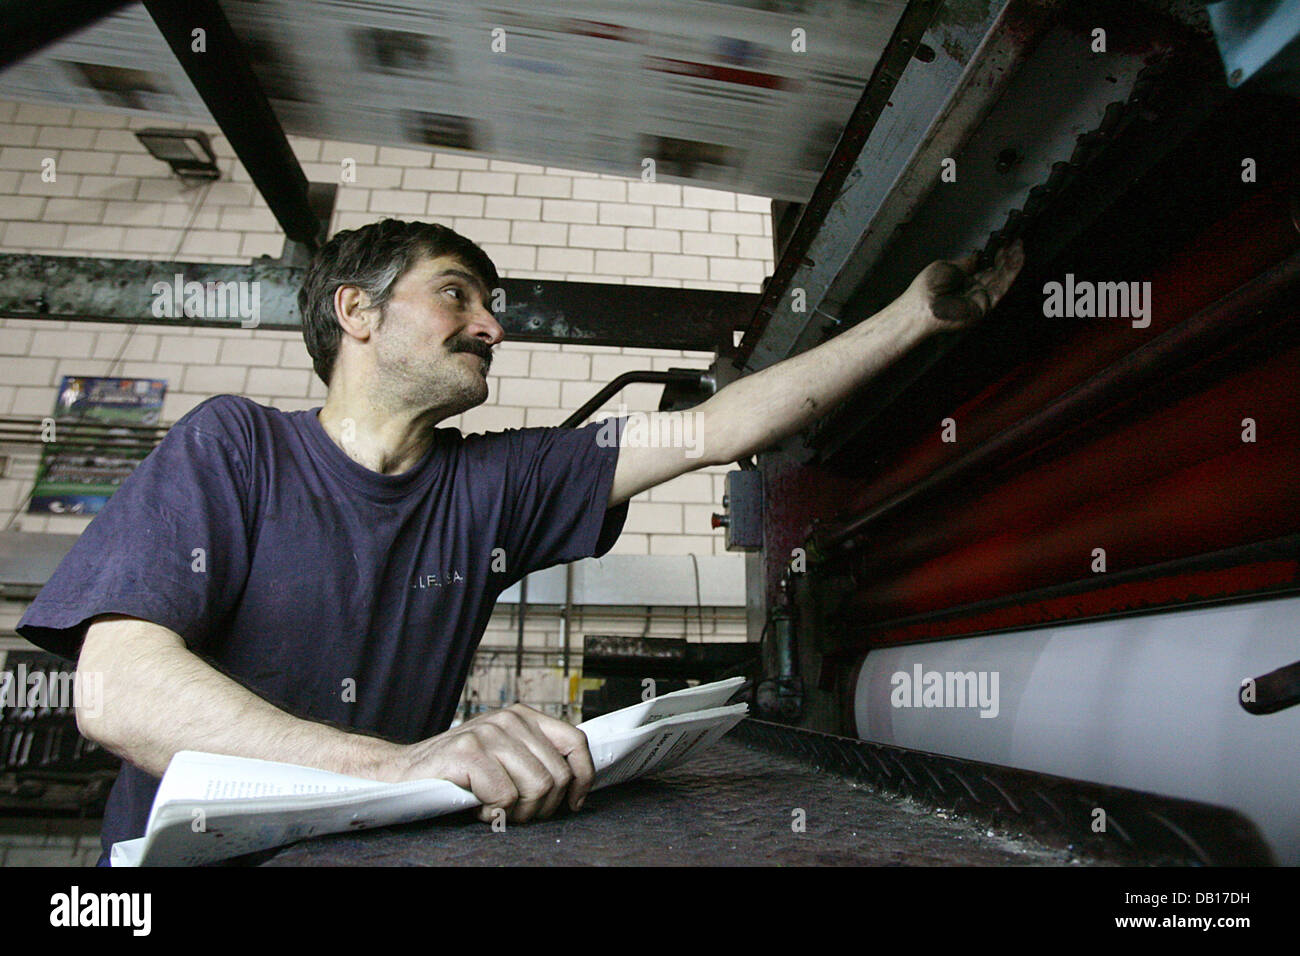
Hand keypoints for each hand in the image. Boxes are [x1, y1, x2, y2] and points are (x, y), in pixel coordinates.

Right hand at [395, 703, 594, 823]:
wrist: (403, 773)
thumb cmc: (458, 773)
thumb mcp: (505, 758)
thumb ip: (535, 760)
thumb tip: (575, 785)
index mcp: (524, 716)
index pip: (575, 742)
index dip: (582, 777)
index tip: (573, 802)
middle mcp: (510, 719)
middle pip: (558, 775)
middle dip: (541, 806)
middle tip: (516, 812)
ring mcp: (489, 732)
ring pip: (537, 787)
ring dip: (518, 811)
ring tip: (495, 808)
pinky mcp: (469, 751)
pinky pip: (505, 796)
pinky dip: (493, 812)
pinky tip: (476, 805)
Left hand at [902, 239, 1024, 328]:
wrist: (921, 307)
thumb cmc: (925, 290)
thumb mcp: (946, 267)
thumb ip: (966, 263)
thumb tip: (978, 256)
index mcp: (962, 280)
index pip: (984, 266)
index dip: (994, 255)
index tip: (1004, 242)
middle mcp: (973, 289)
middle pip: (995, 272)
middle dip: (1006, 257)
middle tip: (1016, 242)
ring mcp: (980, 298)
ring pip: (1001, 278)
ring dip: (1012, 263)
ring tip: (1020, 247)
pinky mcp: (985, 306)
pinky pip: (1001, 288)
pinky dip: (1011, 274)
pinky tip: (1017, 260)